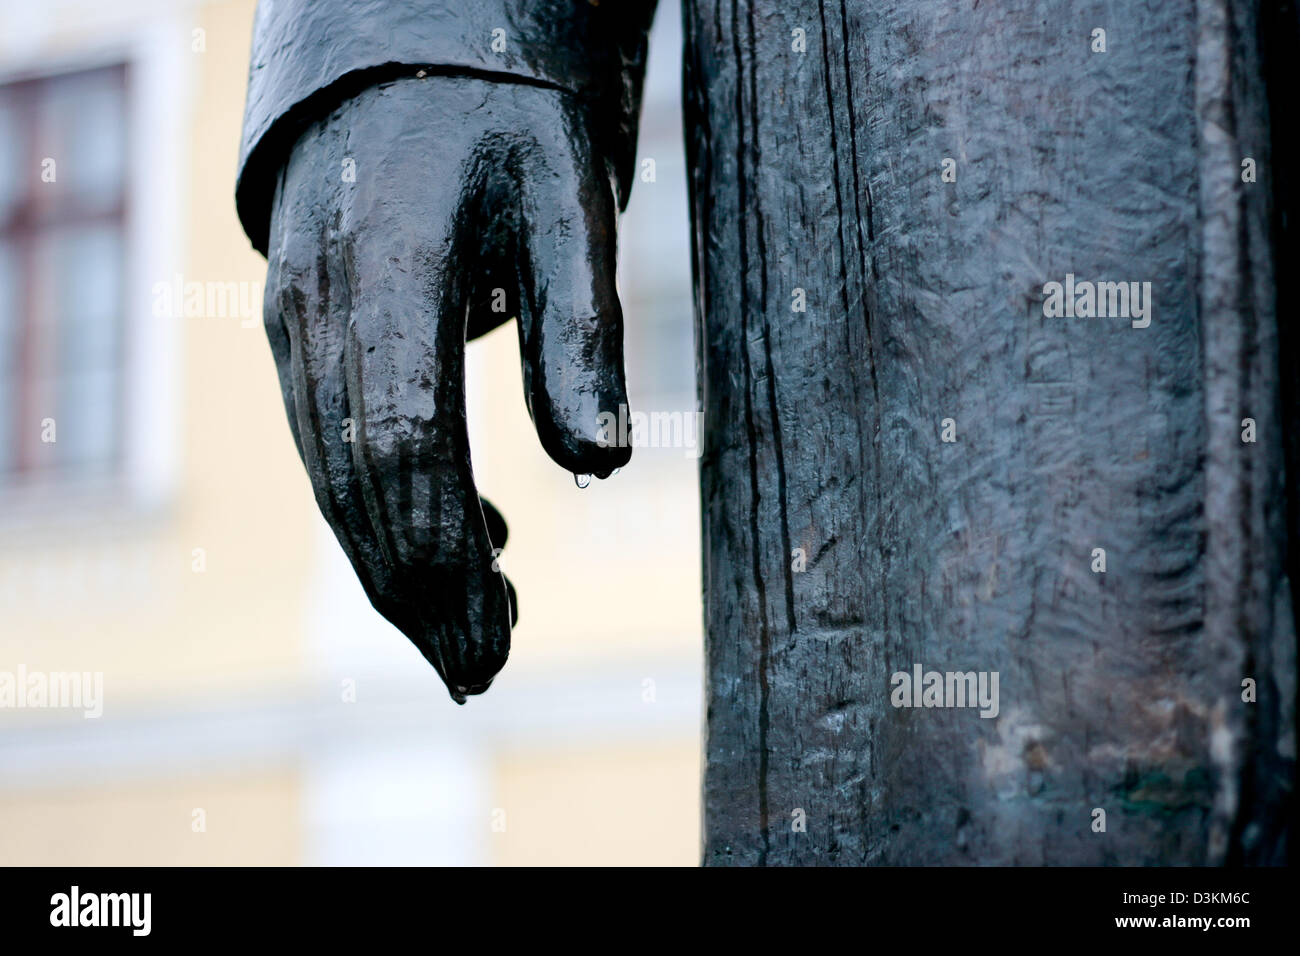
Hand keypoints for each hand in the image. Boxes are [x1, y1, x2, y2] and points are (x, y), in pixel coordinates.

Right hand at [261, 76, 631, 701]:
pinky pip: (330, 444)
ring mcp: (293, 319)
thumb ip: (582, 330)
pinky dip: (383, 514)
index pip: (406, 446)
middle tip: (483, 670)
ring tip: (472, 633)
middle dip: (418, 594)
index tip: (494, 643)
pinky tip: (464, 542)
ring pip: (333, 479)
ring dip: (395, 570)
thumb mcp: (565, 199)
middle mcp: (320, 305)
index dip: (444, 560)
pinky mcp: (295, 329)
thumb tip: (602, 468)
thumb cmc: (500, 118)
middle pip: (357, 484)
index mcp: (389, 269)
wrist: (396, 53)